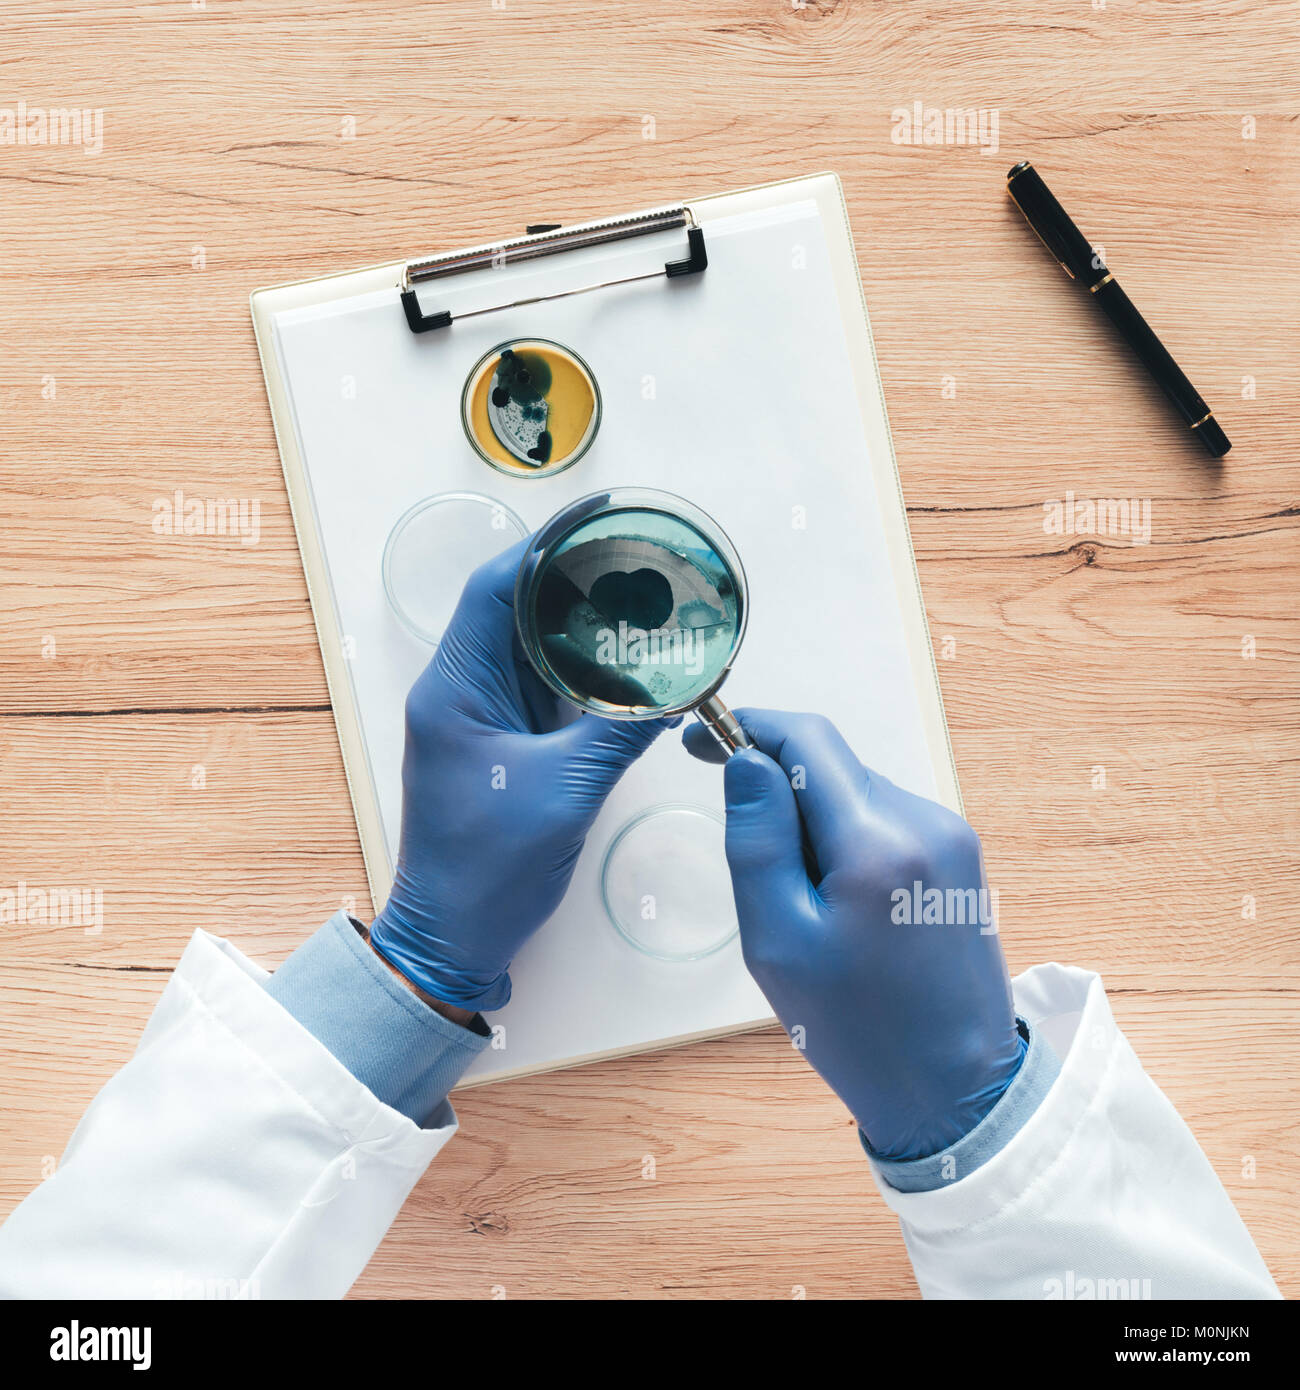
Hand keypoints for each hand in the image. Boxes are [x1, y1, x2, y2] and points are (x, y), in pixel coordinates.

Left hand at [371, 539, 674, 1011]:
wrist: (450, 939)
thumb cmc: (487, 870)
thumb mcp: (565, 794)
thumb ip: (621, 731)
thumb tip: (678, 688)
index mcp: (455, 689)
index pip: (498, 589)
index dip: (547, 547)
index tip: (597, 520)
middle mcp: (460, 692)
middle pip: (516, 609)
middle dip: (574, 580)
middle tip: (637, 560)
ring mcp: (479, 718)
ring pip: (530, 649)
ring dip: (579, 627)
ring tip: (639, 600)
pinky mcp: (499, 744)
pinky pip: (541, 690)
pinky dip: (580, 673)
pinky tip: (623, 666)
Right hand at [685, 709, 1024, 1160]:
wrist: (954, 1090)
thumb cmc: (858, 1028)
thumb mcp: (778, 939)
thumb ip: (758, 839)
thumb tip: (746, 759)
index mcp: (879, 840)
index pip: (808, 738)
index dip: (748, 728)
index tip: (700, 741)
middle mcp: (927, 822)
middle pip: (831, 767)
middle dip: (779, 794)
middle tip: (754, 867)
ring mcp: (951, 839)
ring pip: (855, 794)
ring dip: (814, 825)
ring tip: (805, 908)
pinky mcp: (959, 858)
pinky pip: (884, 823)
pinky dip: (847, 845)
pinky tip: (841, 909)